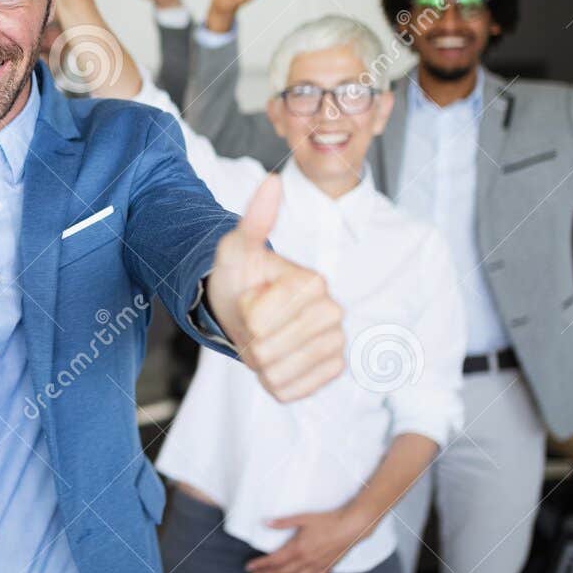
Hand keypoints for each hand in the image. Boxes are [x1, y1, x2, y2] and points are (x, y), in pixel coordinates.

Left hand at [205, 174, 344, 401]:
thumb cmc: (241, 278)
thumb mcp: (236, 248)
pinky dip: (273, 381)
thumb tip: (271, 181)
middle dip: (249, 339)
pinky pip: (290, 391)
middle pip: (268, 348)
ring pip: (277, 372)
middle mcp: (333, 313)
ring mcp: (336, 344)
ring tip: (264, 339)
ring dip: (258, 361)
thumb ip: (254, 220)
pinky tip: (276, 359)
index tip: (251, 299)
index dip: (243, 312)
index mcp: (314, 283)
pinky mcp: (332, 371)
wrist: (246, 311)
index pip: (258, 318)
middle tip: (254, 323)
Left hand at [245, 506, 369, 572]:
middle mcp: (306, 561)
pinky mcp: (327, 568)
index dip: (260, 565)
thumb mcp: (303, 518)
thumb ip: (283, 522)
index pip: (274, 561)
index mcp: (298, 548)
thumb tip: (265, 523)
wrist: (352, 527)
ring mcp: (317, 567)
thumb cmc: (328, 520)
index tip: (249, 568)